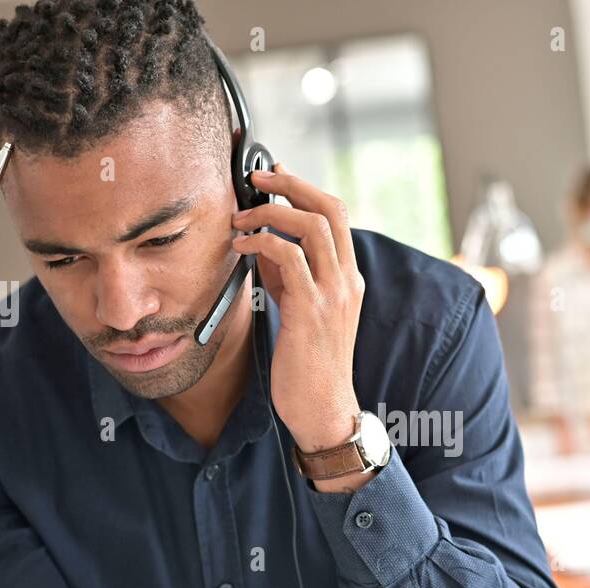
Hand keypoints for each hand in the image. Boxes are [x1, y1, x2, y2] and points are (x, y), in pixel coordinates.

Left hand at [228, 163, 364, 457]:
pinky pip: (288, 258)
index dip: (304, 187)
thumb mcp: (301, 310)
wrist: (322, 409)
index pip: (336, 215)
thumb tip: (263, 243)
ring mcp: (332, 295)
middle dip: (291, 184)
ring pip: (311, 226)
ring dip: (270, 212)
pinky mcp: (312, 311)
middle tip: (256, 178)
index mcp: (348, 278)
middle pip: (329, 209)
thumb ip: (288, 276)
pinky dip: (261, 242)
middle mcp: (346, 281)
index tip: (275, 175)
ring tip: (241, 218)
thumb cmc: (308, 365)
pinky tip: (241, 247)